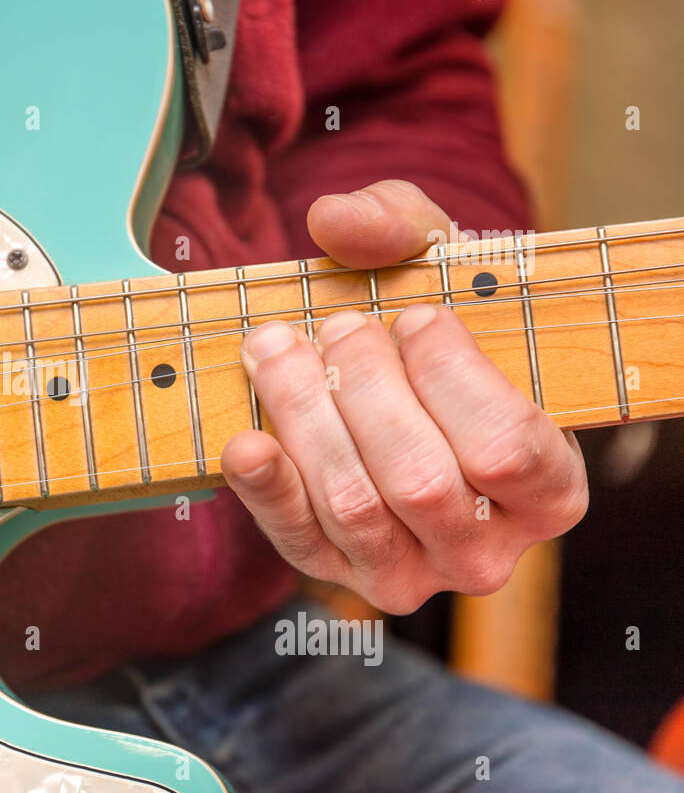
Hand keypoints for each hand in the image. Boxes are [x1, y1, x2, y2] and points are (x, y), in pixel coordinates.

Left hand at [220, 179, 587, 612]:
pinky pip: (297, 538)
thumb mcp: (441, 269)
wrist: (392, 396)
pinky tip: (244, 441)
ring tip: (278, 350)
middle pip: (419, 479)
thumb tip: (337, 219)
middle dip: (365, 388)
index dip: (450, 376)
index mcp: (548, 488)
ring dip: (306, 416)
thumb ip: (405, 229)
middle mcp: (486, 549)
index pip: (505, 447)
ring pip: (353, 505)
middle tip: (337, 326)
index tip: (412, 317)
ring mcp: (408, 572)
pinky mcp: (335, 573)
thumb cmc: (434, 337)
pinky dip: (266, 487)